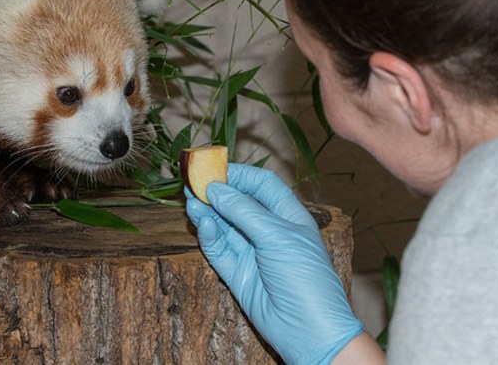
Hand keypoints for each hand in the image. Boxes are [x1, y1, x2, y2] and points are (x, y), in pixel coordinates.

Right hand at [185, 164, 365, 364]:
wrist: (308, 329)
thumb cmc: (305, 277)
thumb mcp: (276, 235)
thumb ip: (243, 210)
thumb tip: (216, 188)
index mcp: (289, 217)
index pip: (262, 186)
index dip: (240, 175)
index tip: (215, 168)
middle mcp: (270, 232)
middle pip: (239, 204)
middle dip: (217, 192)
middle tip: (192, 182)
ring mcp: (252, 254)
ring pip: (224, 226)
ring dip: (207, 212)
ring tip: (190, 201)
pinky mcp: (238, 275)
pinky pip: (218, 250)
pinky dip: (209, 236)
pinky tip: (202, 223)